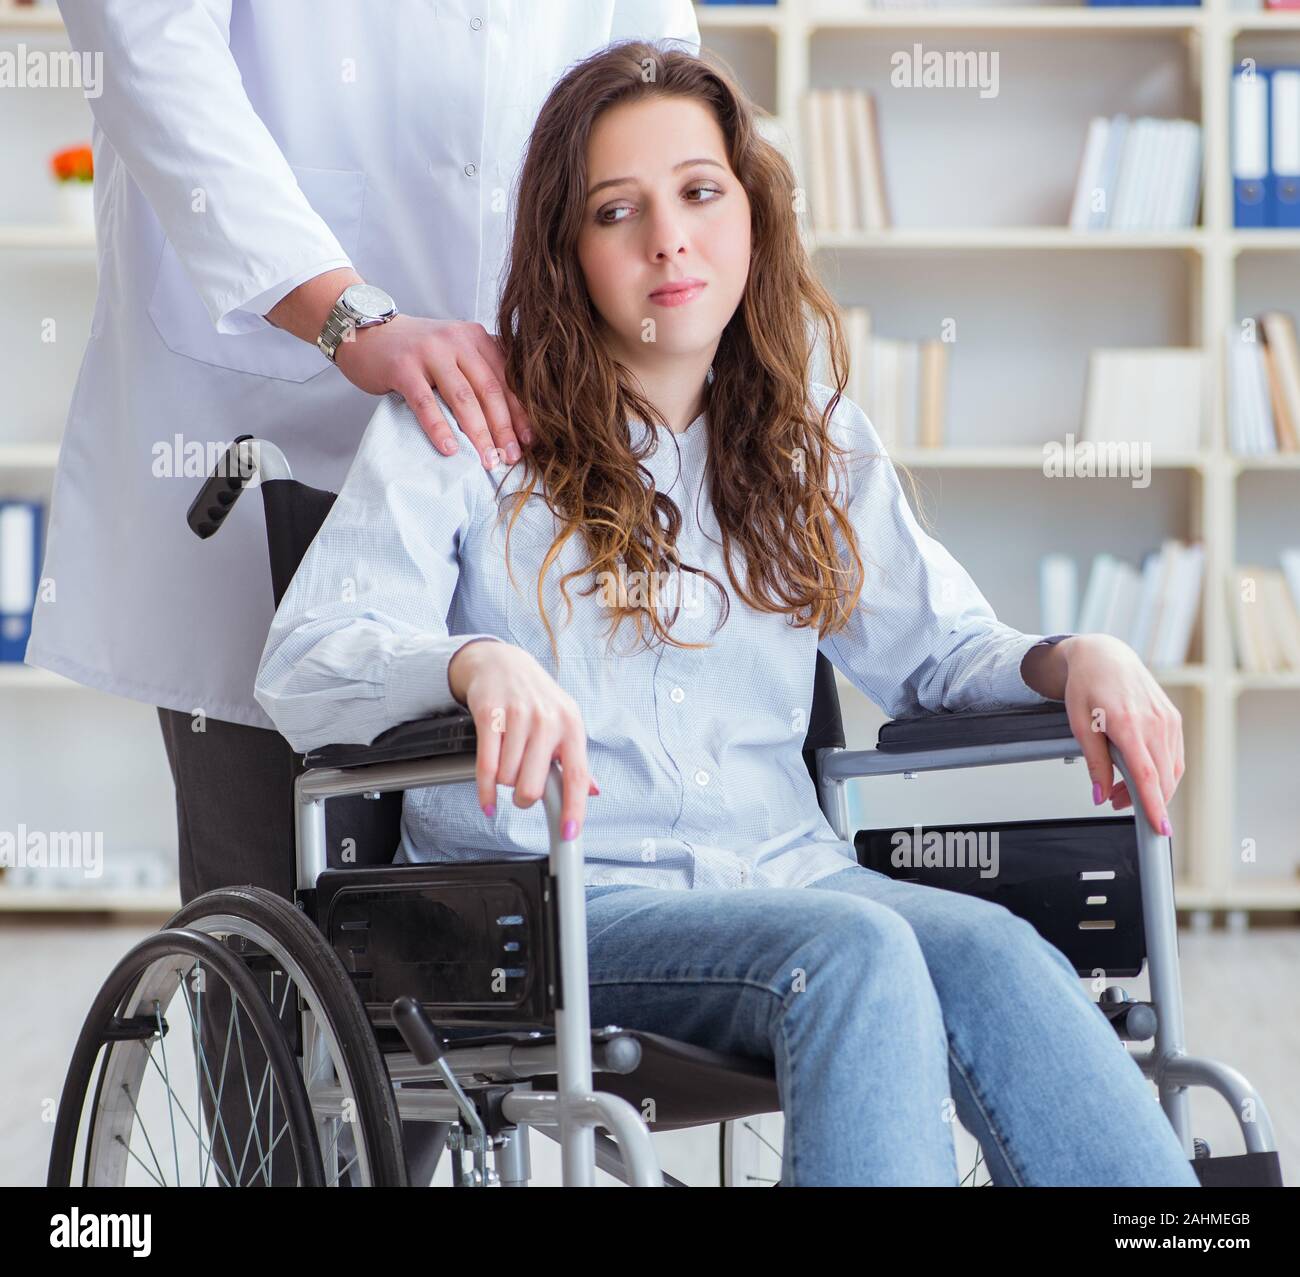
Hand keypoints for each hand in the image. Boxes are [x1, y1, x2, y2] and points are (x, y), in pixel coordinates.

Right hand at [334, 315, 531, 467]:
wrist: (368, 332)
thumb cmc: (418, 351)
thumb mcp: (456, 351)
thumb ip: (481, 372)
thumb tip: (512, 420)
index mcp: (477, 338)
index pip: (507, 379)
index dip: (521, 413)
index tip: (531, 442)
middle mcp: (457, 341)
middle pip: (489, 390)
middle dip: (504, 428)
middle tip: (512, 457)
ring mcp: (430, 352)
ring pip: (463, 398)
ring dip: (478, 433)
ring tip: (487, 460)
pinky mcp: (403, 367)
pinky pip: (426, 404)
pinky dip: (439, 429)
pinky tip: (450, 450)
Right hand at [448, 639, 598, 841]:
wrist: (502, 662)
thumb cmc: (536, 698)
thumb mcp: (564, 722)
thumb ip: (575, 759)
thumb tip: (592, 791)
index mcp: (571, 726)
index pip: (576, 776)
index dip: (574, 809)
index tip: (569, 833)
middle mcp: (547, 721)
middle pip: (533, 786)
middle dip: (524, 798)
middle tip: (522, 792)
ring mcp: (518, 717)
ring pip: (508, 778)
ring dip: (504, 783)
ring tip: (507, 767)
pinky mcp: (490, 715)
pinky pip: (486, 767)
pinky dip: (484, 792)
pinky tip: (487, 800)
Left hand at [1061, 634, 1182, 836]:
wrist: (1104, 656)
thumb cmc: (1087, 686)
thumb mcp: (1080, 726)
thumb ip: (1094, 763)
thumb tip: (1101, 796)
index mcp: (1129, 725)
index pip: (1147, 776)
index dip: (1155, 806)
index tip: (1159, 829)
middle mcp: (1155, 723)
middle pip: (1163, 778)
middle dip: (1146, 801)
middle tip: (1117, 804)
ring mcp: (1168, 721)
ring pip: (1171, 770)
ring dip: (1153, 788)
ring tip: (1121, 790)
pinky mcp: (1173, 719)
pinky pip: (1174, 756)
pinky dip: (1161, 772)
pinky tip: (1139, 774)